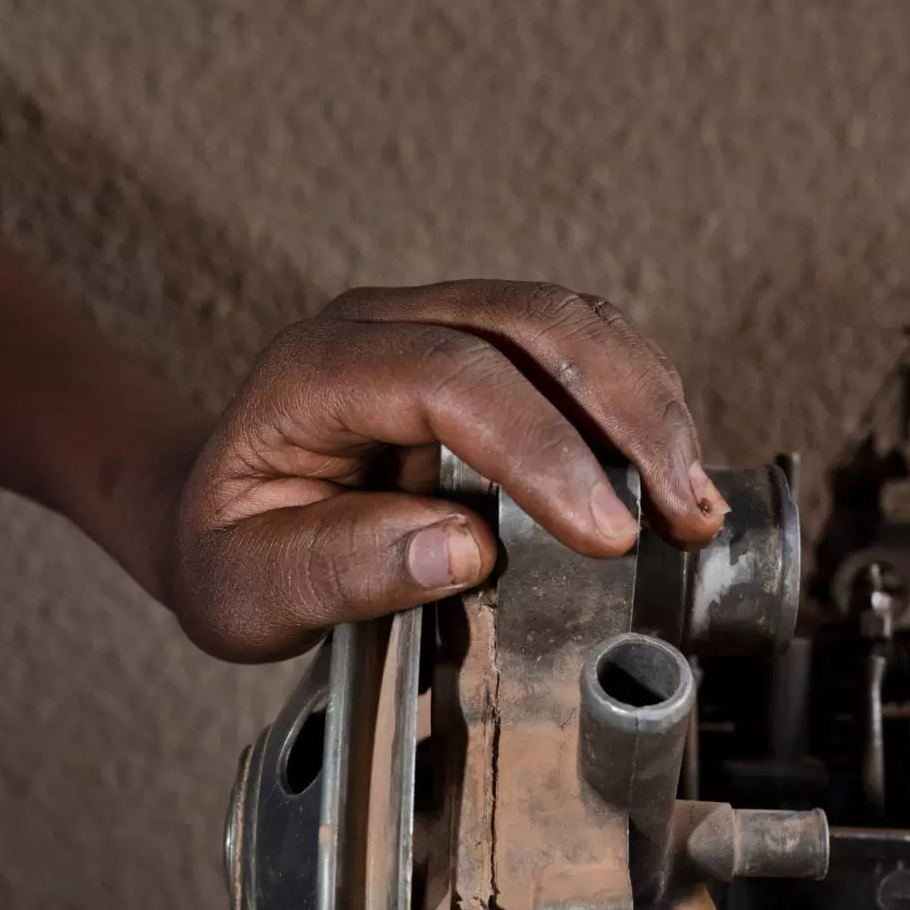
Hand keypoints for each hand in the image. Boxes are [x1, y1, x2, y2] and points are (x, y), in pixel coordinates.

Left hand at [171, 280, 728, 660]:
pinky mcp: (477, 347)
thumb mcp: (247, 589)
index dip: (540, 449)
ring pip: (569, 320)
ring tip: (690, 499)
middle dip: (626, 416)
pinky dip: (633, 398)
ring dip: (647, 402)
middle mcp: (379, 325)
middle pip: (532, 323)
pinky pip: (574, 344)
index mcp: (313, 373)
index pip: (448, 377)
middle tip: (680, 514)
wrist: (220, 514)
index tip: (605, 535)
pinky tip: (662, 465)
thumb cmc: (230, 553)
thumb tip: (466, 549)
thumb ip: (338, 567)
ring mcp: (432, 323)